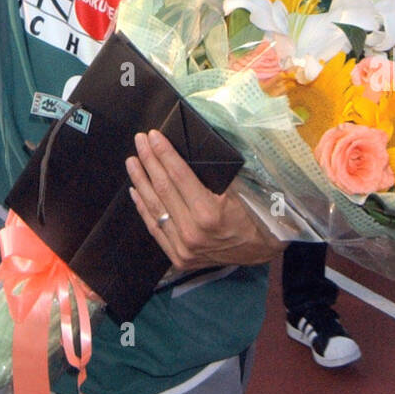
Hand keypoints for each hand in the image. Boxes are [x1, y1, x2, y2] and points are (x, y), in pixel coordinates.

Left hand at [126, 129, 278, 272]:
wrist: (262, 250)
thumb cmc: (256, 213)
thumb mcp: (242, 188)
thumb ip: (217, 172)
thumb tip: (193, 146)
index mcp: (209, 213)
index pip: (178, 175)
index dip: (164, 153)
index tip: (153, 135)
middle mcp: (192, 232)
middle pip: (163, 189)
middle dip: (149, 161)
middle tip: (139, 140)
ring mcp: (183, 248)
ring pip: (155, 209)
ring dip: (140, 181)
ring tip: (132, 161)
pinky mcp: (179, 258)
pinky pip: (155, 229)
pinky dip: (143, 208)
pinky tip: (135, 191)